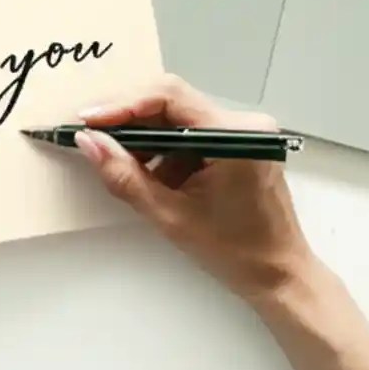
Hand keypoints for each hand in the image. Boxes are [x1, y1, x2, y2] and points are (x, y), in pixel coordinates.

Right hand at [75, 75, 313, 301]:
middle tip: (93, 137)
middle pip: (172, 102)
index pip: (169, 96)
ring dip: (147, 139)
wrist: (279, 273)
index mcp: (234, 135)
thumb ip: (126, 177)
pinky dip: (166, 152)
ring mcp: (244, 131)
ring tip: (122, 166)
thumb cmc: (237, 252)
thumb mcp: (171, 217)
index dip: (123, 104)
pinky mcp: (239, 143)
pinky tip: (152, 176)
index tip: (89, 119)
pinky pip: (192, 134)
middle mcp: (244, 123)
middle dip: (130, 120)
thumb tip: (90, 142)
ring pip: (179, 118)